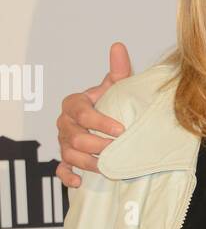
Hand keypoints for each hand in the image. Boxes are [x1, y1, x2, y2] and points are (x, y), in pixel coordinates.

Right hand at [56, 41, 132, 187]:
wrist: (105, 121)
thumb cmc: (109, 102)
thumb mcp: (114, 87)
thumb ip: (117, 70)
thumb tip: (118, 46)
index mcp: (74, 104)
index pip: (83, 113)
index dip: (101, 122)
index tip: (121, 129)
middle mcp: (65, 123)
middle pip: (75, 137)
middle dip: (97, 145)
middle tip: (117, 149)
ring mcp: (63, 142)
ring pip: (69, 154)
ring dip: (89, 162)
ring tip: (109, 166)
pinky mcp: (65, 159)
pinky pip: (61, 170)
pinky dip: (68, 177)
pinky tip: (80, 182)